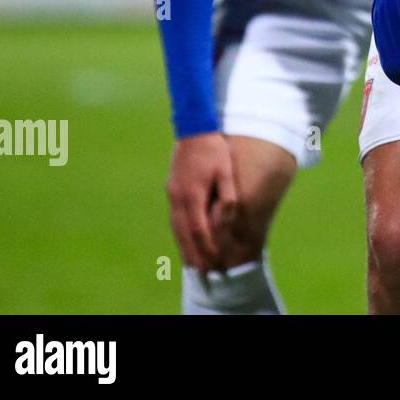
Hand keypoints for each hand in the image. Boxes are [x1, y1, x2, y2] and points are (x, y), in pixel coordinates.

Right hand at [166, 132, 236, 272]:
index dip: (207, 246)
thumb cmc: (213, 149)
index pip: (199, 229)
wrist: (193, 129)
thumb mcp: (225, 170)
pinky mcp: (172, 190)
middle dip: (193, 253)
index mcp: (192, 195)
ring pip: (176, 227)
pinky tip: (184, 239)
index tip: (214, 259)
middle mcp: (178, 198)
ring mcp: (172, 194)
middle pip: (184, 233)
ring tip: (191, 262)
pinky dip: (179, 232)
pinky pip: (174, 218)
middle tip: (201, 270)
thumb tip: (226, 216)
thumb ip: (227, 194)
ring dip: (184, 246)